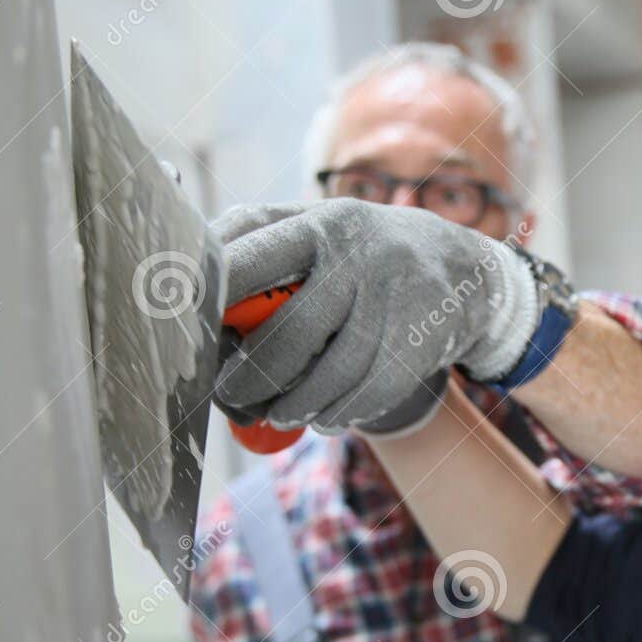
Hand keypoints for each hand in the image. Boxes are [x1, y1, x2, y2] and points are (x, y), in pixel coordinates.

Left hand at [210, 199, 540, 432]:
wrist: (464, 273)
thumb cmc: (361, 256)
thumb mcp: (315, 230)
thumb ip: (252, 245)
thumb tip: (177, 282)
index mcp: (317, 225)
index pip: (247, 258)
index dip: (208, 298)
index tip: (182, 332)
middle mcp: (357, 257)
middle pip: (288, 335)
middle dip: (249, 380)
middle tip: (229, 397)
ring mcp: (394, 301)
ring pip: (330, 375)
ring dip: (294, 406)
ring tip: (277, 413)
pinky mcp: (421, 340)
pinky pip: (367, 393)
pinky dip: (337, 414)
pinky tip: (323, 416)